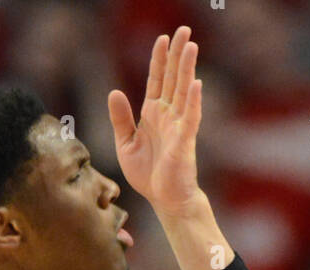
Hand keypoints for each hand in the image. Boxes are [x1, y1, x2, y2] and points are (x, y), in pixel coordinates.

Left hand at [107, 27, 203, 218]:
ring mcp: (178, 126)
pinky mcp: (184, 142)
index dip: (159, 59)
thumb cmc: (148, 175)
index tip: (162, 38)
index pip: (157, 80)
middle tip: (184, 29)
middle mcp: (168, 115)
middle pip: (173, 78)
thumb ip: (121, 119)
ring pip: (183, 92)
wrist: (165, 200)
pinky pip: (190, 118)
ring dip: (187, 69)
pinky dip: (193, 102)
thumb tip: (114, 92)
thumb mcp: (125, 144)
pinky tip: (196, 84)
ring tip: (191, 46)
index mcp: (153, 114)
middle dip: (177, 54)